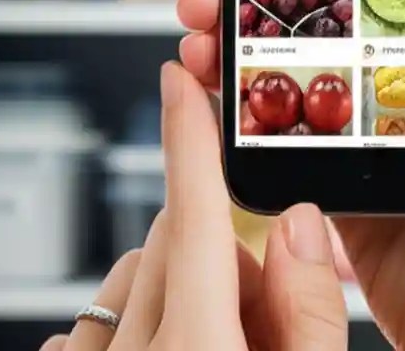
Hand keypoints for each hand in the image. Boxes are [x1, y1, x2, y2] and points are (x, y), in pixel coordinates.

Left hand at [39, 63, 347, 350]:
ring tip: (223, 348)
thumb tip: (298, 224)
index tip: (177, 81)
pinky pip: (94, 321)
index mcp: (195, 349)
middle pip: (175, 244)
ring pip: (134, 274)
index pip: (193, 218)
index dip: (188, 140)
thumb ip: (311, 313)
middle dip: (226, 259)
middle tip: (266, 323)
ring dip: (178, 291)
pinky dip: (133, 324)